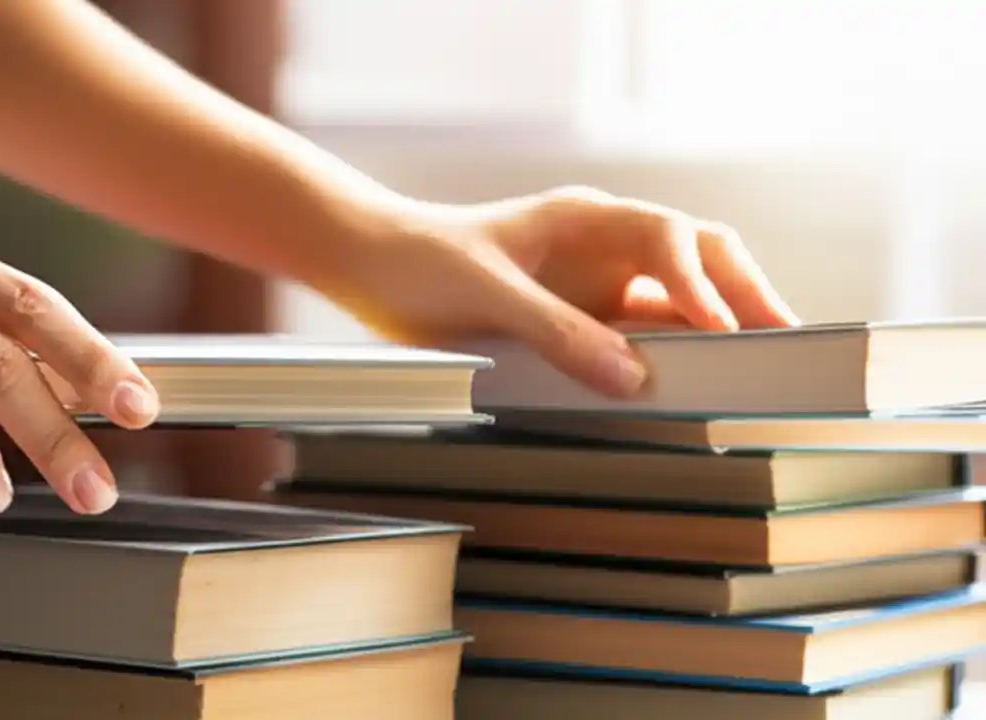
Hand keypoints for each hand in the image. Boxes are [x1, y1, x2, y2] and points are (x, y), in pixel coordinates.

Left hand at [335, 186, 798, 396]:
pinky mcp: (581, 324)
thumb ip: (557, 332)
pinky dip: (672, 361)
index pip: (670, 238)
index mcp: (587, 219)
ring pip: (677, 304)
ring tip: (763, 375)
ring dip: (718, 332)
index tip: (723, 330)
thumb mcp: (487, 295)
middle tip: (789, 343)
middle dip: (745, 296)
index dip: (702, 282)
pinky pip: (640, 340)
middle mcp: (603, 249)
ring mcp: (596, 287)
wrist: (373, 267)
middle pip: (699, 260)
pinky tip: (692, 390)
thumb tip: (633, 378)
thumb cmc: (424, 262)